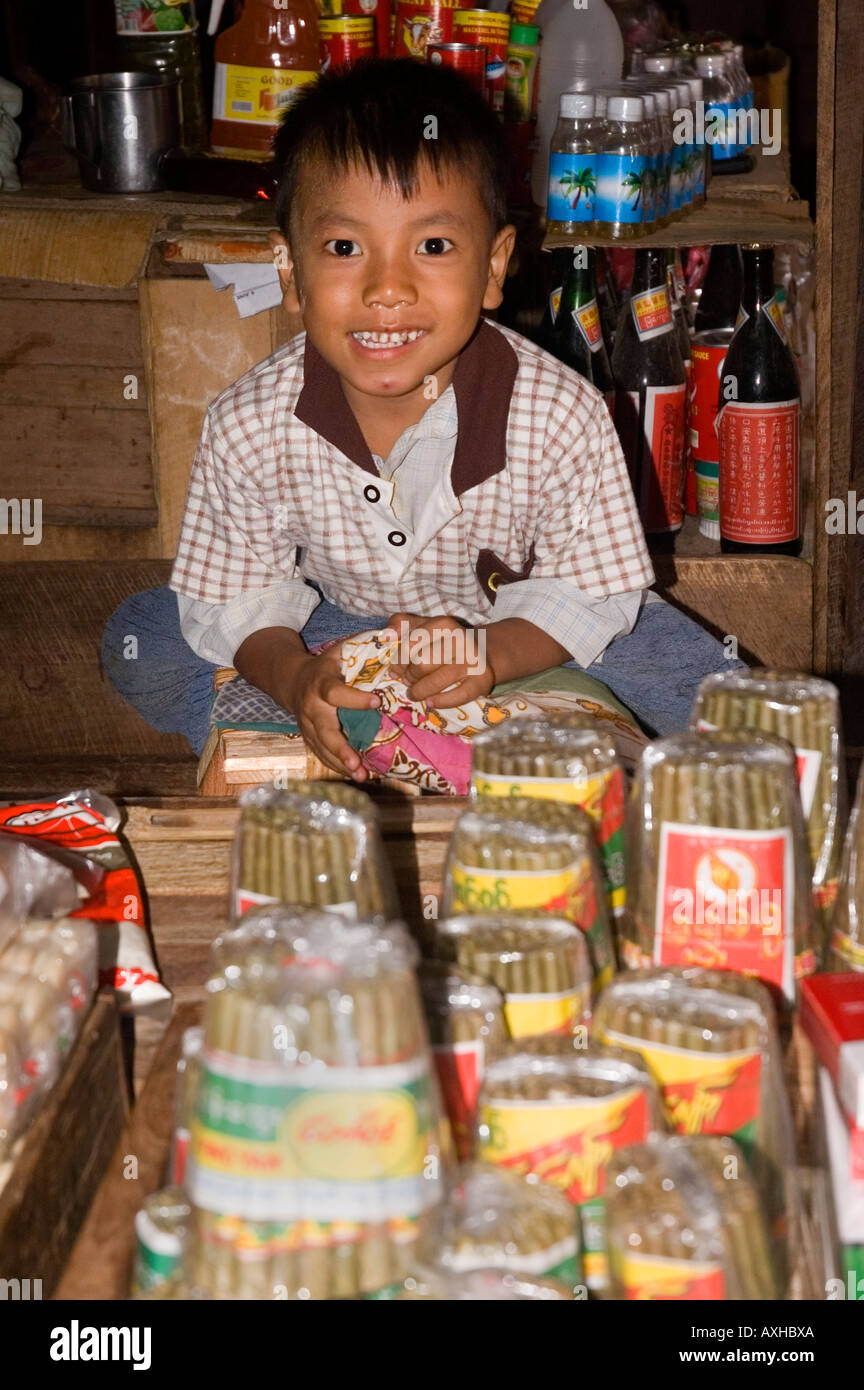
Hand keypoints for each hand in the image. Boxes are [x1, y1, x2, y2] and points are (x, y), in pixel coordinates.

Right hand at [285, 649, 379, 779]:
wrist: (291, 680)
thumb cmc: (326, 665)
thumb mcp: (340, 650)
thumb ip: (364, 644)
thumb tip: (395, 635)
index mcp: (320, 683)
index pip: (335, 692)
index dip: (354, 698)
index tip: (377, 701)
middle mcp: (311, 707)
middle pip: (324, 730)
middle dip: (340, 748)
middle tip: (357, 763)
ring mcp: (307, 726)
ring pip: (322, 748)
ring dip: (341, 764)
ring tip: (362, 776)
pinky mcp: (309, 738)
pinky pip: (321, 755)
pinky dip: (337, 766)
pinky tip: (356, 775)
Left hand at [386, 612, 494, 709]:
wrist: (484, 652)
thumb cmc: (445, 640)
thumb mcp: (424, 625)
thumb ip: (401, 623)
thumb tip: (386, 636)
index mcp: (445, 624)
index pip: (409, 644)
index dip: (398, 661)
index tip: (395, 668)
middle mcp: (461, 640)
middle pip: (420, 664)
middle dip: (409, 676)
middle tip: (407, 681)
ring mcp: (473, 662)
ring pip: (436, 682)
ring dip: (419, 692)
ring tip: (414, 694)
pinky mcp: (481, 681)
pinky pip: (456, 696)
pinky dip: (440, 702)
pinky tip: (431, 702)